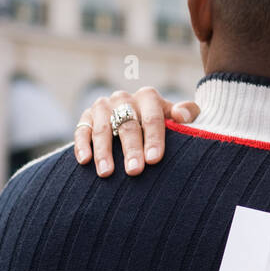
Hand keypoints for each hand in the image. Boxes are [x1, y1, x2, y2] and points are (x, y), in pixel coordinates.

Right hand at [74, 87, 200, 176]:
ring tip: (107, 173)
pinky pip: (82, 130)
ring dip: (104, 151)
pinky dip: (82, 145)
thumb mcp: (175, 115)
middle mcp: (124, 99)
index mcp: (148, 97)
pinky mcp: (86, 117)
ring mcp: (103, 107)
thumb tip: (184, 115)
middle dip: (131, 149)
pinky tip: (85, 161)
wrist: (135, 115)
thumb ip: (186, 112)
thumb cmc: (161, 122)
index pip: (152, 118)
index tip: (154, 159)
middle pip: (128, 125)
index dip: (154, 139)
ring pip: (103, 129)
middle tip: (134, 170)